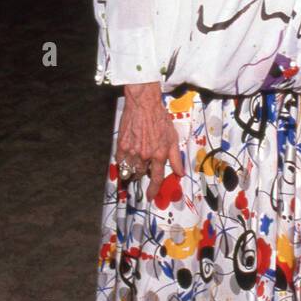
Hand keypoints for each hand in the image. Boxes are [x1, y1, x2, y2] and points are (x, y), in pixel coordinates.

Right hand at [116, 83, 184, 201]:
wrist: (144, 104)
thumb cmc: (159, 118)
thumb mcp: (173, 137)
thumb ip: (176, 157)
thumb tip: (180, 172)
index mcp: (160, 154)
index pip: (156, 178)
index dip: (153, 190)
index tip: (150, 196)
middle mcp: (145, 155)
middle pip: (141, 174)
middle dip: (143, 173)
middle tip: (144, 166)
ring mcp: (132, 151)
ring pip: (130, 169)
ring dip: (133, 169)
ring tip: (136, 160)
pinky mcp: (121, 145)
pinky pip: (120, 161)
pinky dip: (123, 161)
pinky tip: (127, 155)